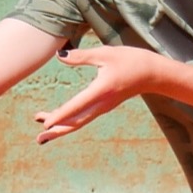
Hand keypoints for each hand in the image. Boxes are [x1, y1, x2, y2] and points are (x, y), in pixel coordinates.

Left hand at [33, 45, 165, 142]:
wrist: (153, 74)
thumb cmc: (131, 60)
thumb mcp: (106, 54)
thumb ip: (81, 56)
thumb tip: (60, 55)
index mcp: (101, 91)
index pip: (76, 106)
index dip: (60, 115)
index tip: (45, 124)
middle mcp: (102, 104)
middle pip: (76, 122)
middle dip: (57, 130)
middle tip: (38, 138)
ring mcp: (104, 107)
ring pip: (80, 122)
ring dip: (61, 127)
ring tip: (42, 131)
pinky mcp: (105, 106)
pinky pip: (85, 117)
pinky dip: (70, 121)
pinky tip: (60, 119)